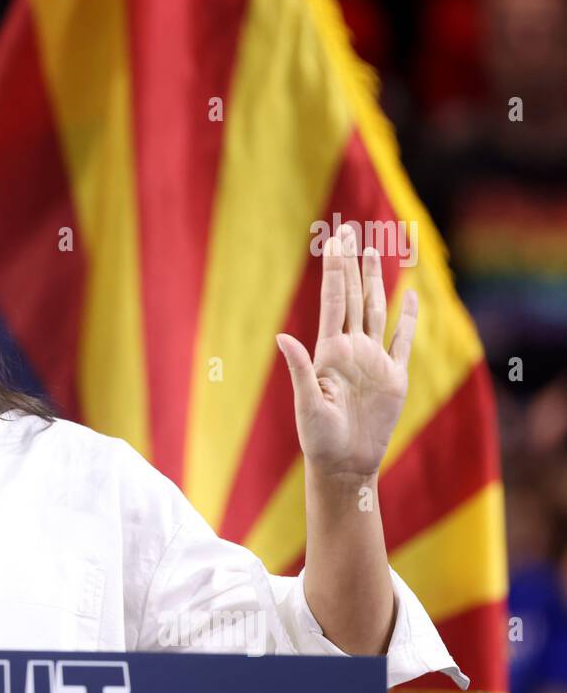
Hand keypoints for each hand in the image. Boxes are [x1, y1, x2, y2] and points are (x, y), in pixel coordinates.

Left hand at [275, 226, 416, 481]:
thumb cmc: (319, 438)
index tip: (334, 240)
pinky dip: (407, 318)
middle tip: (348, 229)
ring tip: (374, 249)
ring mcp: (374, 360)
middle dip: (352, 263)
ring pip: (376, 310)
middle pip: (354, 296)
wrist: (345, 464)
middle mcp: (351, 349)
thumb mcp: (307, 403)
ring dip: (375, 280)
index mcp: (329, 351)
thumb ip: (300, 369)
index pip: (334, 300)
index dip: (335, 269)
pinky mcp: (394, 377)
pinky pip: (402, 341)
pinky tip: (410, 295)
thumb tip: (282, 337)